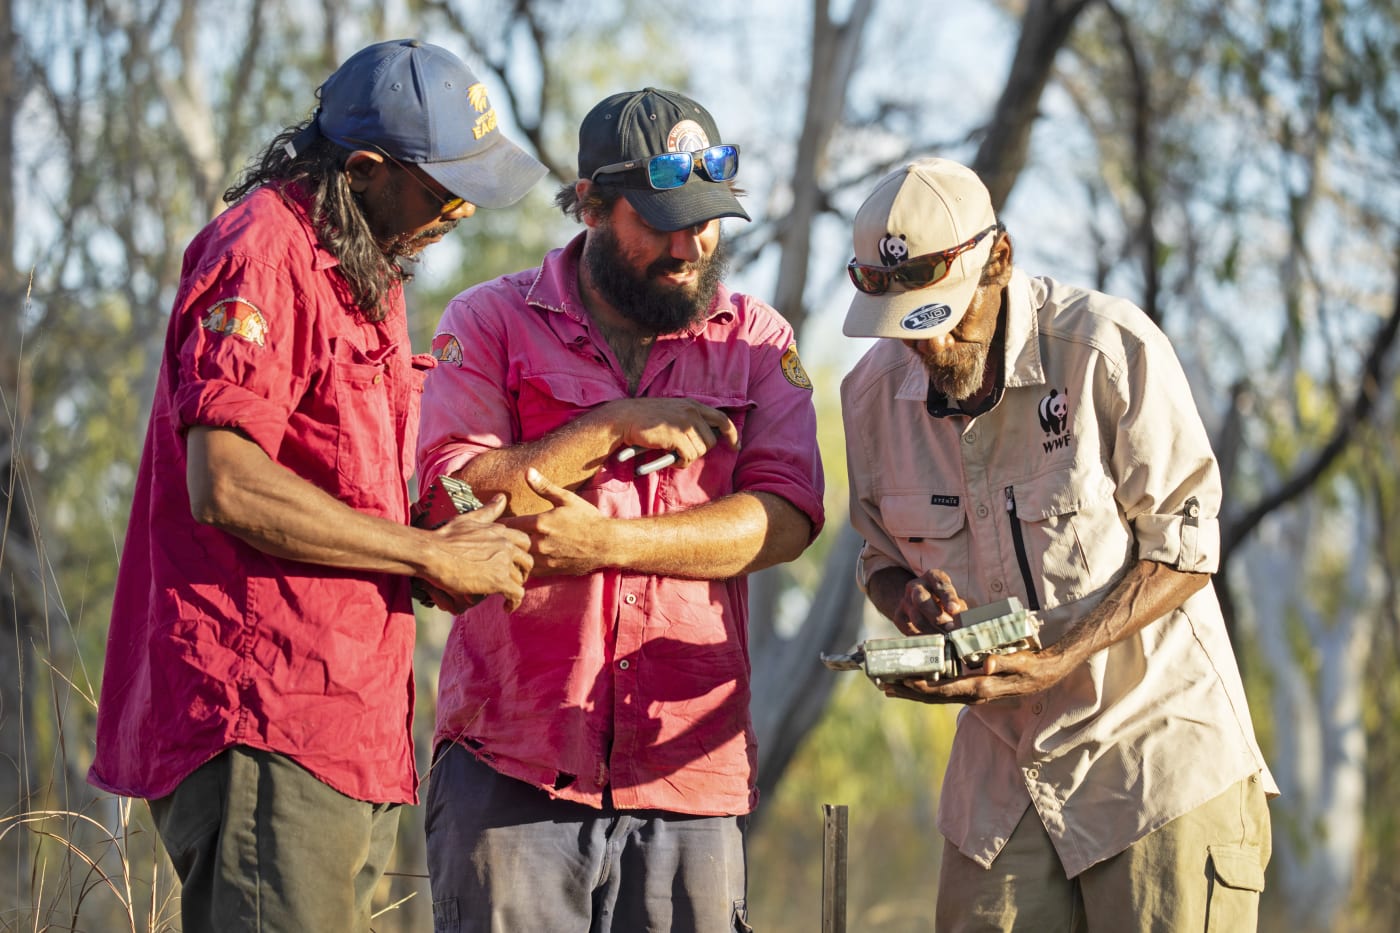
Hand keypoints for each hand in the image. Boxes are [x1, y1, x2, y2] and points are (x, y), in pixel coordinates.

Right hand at [422, 495, 533, 610]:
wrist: (432, 554)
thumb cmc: (445, 537)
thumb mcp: (469, 519)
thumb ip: (489, 511)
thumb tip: (502, 497)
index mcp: (501, 531)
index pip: (524, 542)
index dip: (521, 554)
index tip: (513, 563)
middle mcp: (506, 545)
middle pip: (527, 560)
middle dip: (522, 571)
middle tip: (512, 580)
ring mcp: (504, 562)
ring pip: (521, 578)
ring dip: (514, 588)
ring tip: (505, 595)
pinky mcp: (499, 581)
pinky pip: (517, 594)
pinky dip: (514, 603)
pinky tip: (507, 607)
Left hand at [502, 469, 608, 576]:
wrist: (606, 544)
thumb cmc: (587, 519)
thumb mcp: (567, 499)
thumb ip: (544, 487)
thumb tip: (528, 471)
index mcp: (540, 523)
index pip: (508, 524)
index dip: (498, 523)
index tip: (491, 522)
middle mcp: (539, 543)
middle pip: (509, 543)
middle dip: (501, 540)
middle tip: (492, 538)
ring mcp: (544, 559)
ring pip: (517, 559)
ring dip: (511, 554)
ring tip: (503, 551)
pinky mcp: (550, 571)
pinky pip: (529, 571)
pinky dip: (522, 566)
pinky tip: (519, 562)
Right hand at [601, 398, 739, 469]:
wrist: (624, 418)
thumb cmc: (645, 419)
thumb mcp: (672, 412)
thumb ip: (689, 420)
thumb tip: (705, 441)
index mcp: (692, 405)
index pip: (722, 418)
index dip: (732, 434)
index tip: (735, 446)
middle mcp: (691, 412)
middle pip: (711, 441)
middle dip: (700, 451)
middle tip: (683, 453)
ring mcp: (684, 423)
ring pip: (700, 451)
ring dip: (687, 458)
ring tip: (673, 454)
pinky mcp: (676, 436)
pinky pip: (688, 457)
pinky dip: (680, 463)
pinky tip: (670, 459)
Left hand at [880, 645, 1073, 704]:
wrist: (1046, 674)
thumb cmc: (1033, 666)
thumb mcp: (1020, 662)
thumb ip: (1002, 662)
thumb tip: (985, 665)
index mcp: (981, 688)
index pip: (946, 689)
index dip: (924, 687)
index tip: (903, 682)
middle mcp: (973, 694)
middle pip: (934, 696)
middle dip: (908, 692)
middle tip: (883, 686)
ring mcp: (972, 694)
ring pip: (936, 696)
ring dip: (912, 692)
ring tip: (889, 687)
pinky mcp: (972, 689)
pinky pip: (944, 691)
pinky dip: (926, 688)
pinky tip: (912, 683)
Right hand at [894, 568, 967, 634]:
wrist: (924, 605)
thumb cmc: (946, 603)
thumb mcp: (955, 602)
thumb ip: (959, 610)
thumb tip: (963, 624)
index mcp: (933, 577)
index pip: (940, 584)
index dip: (948, 597)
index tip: (955, 609)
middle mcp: (916, 586)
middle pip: (921, 600)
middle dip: (936, 617)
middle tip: (950, 629)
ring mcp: (905, 600)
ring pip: (916, 618)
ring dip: (933, 631)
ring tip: (946, 638)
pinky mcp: (899, 615)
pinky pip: (909, 629)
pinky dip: (923, 636)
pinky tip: (934, 640)